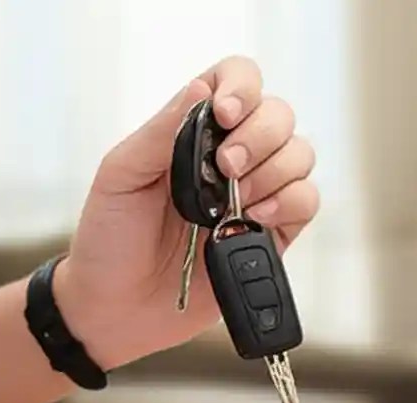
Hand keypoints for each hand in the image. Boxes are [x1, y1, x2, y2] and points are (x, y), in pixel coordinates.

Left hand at [56, 56, 319, 368]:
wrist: (116, 308)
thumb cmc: (108, 240)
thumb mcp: (120, 177)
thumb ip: (161, 132)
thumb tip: (203, 90)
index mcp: (190, 133)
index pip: (235, 81)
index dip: (241, 87)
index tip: (224, 114)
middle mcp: (228, 158)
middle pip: (278, 114)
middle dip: (259, 135)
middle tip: (227, 167)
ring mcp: (253, 195)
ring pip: (300, 154)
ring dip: (274, 170)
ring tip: (236, 201)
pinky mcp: (270, 234)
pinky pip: (307, 201)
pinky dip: (290, 201)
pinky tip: (256, 217)